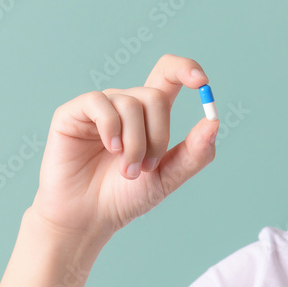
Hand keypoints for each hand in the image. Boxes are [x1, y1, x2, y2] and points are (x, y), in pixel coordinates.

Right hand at [29, 54, 219, 241]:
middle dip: (158, 136)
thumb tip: (214, 122)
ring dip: (135, 143)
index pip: (169, 75)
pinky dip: (111, 128)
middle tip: (148, 168)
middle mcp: (125, 105)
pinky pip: (99, 103)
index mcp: (150, 115)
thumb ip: (195, 152)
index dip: (186, 69)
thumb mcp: (169, 177)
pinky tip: (111, 149)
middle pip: (155, 96)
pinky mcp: (73, 113)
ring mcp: (99, 107)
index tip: (202, 82)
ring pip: (130, 104)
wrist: (89, 218)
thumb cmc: (127, 197)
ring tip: (128, 171)